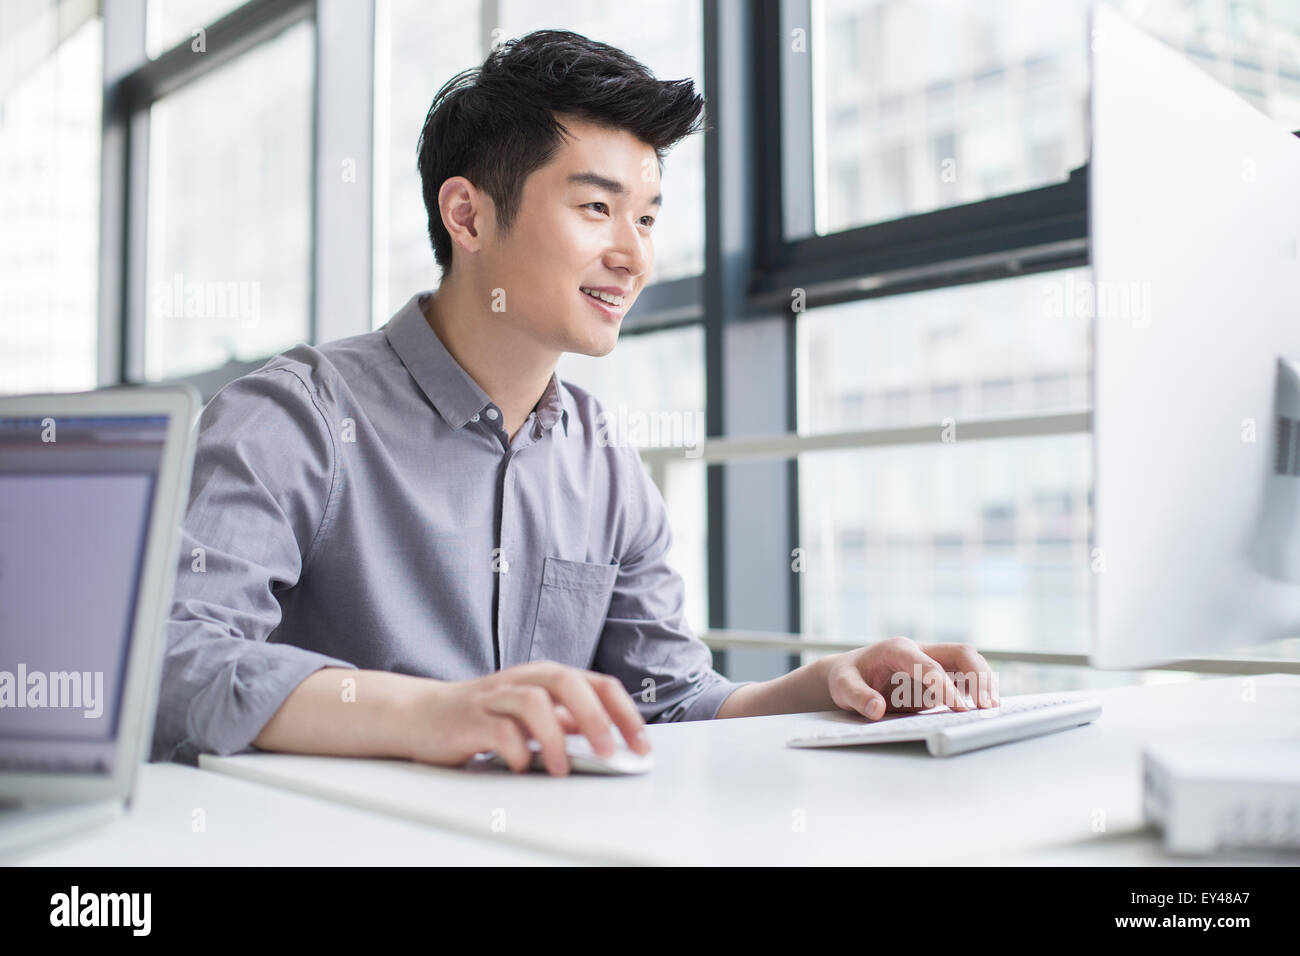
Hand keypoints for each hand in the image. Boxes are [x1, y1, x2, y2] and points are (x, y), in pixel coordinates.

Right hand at [402, 662, 650, 774]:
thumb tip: (612, 740)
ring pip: (534, 702)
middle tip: (610, 753)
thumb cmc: (486, 716)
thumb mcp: (536, 715)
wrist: (423, 714)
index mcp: (547, 677)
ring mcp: (496, 697)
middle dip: (595, 719)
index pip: (598, 684)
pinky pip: (499, 730)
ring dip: (554, 739)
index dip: (624, 713)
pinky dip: (516, 750)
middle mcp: (524, 680)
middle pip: (568, 683)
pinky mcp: (471, 719)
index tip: (641, 746)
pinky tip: (521, 766)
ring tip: (561, 769)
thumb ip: (569, 722)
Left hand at [824, 637, 998, 719]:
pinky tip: (986, 708)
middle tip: (988, 707)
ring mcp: (931, 660)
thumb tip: (876, 709)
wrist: (849, 673)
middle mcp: (919, 650)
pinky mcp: (938, 673)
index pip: (929, 666)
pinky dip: (979, 689)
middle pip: (960, 653)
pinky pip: (965, 676)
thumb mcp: (843, 688)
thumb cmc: (847, 678)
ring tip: (994, 710)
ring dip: (984, 682)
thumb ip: (858, 697)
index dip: (946, 686)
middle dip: (978, 677)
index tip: (959, 707)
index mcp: (898, 649)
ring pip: (968, 661)